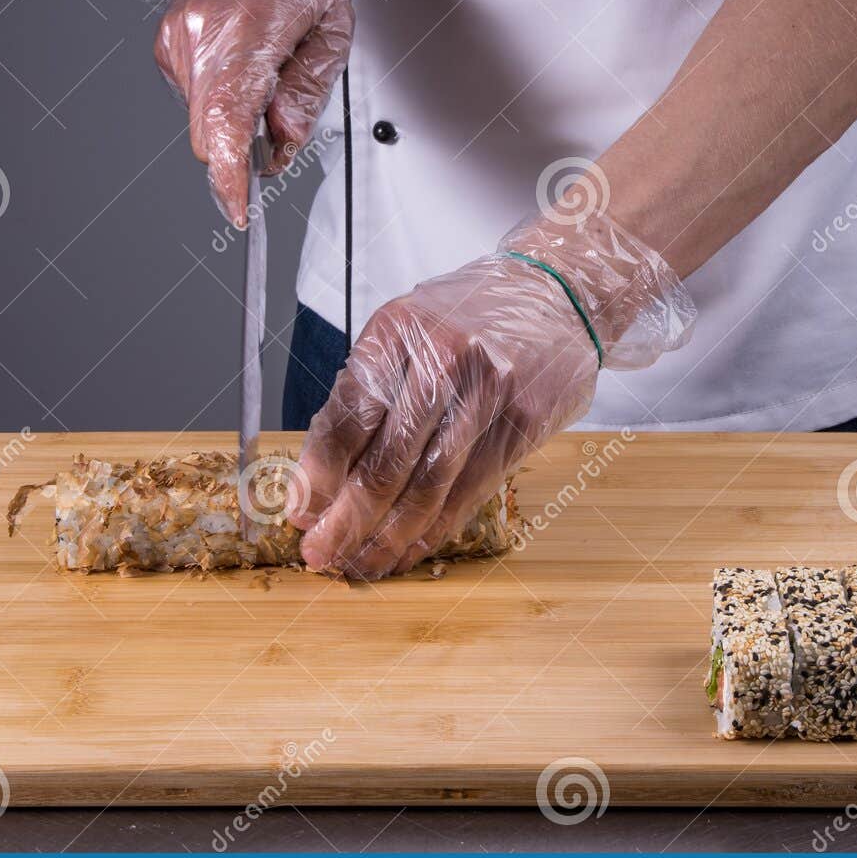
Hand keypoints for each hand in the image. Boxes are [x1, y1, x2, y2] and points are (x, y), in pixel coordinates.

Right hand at [153, 0, 351, 226]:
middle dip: (244, 146)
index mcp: (249, 27)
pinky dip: (220, 95)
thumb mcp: (333, 31)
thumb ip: (307, 94)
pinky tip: (243, 60)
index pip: (227, 123)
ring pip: (202, 118)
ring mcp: (179, 33)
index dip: (231, 177)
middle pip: (209, 132)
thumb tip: (282, 142)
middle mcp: (203, 31)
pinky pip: (193, 95)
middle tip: (282, 117)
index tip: (237, 211)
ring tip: (267, 67)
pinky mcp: (169, 38)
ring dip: (235, 115)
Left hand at [290, 213, 696, 579]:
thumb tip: (316, 479)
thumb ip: (362, 395)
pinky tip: (409, 549)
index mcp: (399, 329)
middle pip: (388, 458)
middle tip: (321, 553)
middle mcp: (445, 358)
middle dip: (348, 519)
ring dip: (391, 535)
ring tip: (361, 564)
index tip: (300, 513)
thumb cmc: (465, 317)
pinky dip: (436, 528)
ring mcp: (490, 392)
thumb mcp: (404, 332)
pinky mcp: (522, 423)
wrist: (556, 292)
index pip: (350, 415)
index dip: (320, 474)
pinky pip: (471, 490)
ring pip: (431, 484)